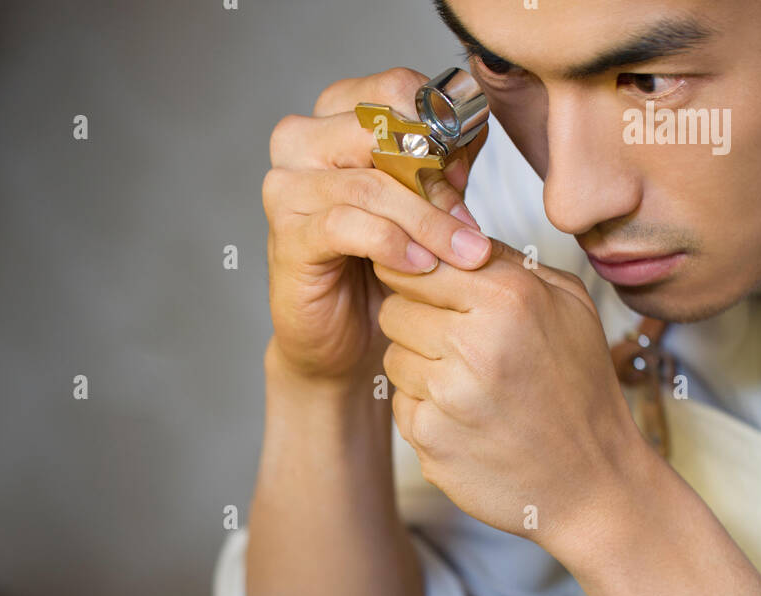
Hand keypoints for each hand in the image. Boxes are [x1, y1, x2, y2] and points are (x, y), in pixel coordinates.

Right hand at [263, 68, 490, 381]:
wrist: (348, 340)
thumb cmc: (382, 269)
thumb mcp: (422, 205)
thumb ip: (442, 164)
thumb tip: (473, 131)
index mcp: (333, 119)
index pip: (391, 91)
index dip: (439, 127)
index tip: (468, 171)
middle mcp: (300, 143)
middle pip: (379, 131)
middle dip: (435, 176)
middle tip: (471, 222)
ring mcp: (287, 190)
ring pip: (370, 185)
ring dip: (426, 221)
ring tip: (463, 254)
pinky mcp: (288, 237)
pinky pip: (347, 227)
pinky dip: (392, 245)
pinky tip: (420, 267)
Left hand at [375, 241, 653, 563]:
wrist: (593, 484)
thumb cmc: (581, 388)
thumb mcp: (567, 305)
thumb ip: (507, 262)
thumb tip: (450, 229)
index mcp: (510, 297)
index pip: (418, 259)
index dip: (417, 272)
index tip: (429, 287)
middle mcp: (475, 344)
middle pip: (395, 307)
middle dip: (418, 321)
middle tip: (458, 346)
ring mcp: (448, 396)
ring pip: (392, 357)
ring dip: (420, 368)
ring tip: (470, 386)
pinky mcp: (430, 440)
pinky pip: (401, 405)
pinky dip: (426, 411)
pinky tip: (467, 422)